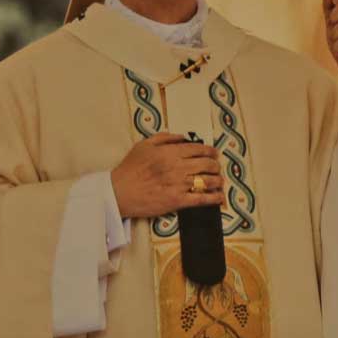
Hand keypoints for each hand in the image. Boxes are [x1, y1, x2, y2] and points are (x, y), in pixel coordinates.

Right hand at [110, 132, 226, 221]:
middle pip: (206, 164)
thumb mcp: (144, 145)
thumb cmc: (129, 168)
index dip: (209, 151)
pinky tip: (219, 197)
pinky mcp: (177, 201)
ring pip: (207, 181)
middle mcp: (177, 167)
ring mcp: (178, 184)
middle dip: (215, 165)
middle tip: (217, 167)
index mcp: (170, 152)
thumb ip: (165, 138)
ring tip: (220, 181)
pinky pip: (201, 199)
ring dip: (217, 180)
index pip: (197, 149)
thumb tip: (183, 137)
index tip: (214, 153)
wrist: (118, 192)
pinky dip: (213, 198)